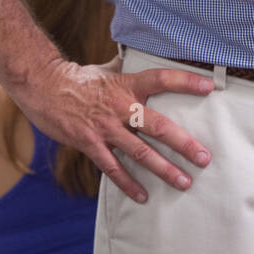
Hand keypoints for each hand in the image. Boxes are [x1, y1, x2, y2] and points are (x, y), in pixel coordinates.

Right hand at [12, 54, 214, 202]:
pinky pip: (113, 168)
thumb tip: (137, 57)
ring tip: (184, 182)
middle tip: (203, 158)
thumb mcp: (106, 69)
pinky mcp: (90, 144)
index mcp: (127, 85)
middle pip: (158, 127)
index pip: (161, 79)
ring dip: (164, 169)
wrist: (43, 87)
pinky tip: (143, 196)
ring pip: (140, 152)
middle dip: (183, 144)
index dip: (185, 82)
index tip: (209, 88)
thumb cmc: (78, 77)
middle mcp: (121, 108)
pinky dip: (128, 184)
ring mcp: (106, 128)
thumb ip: (126, 68)